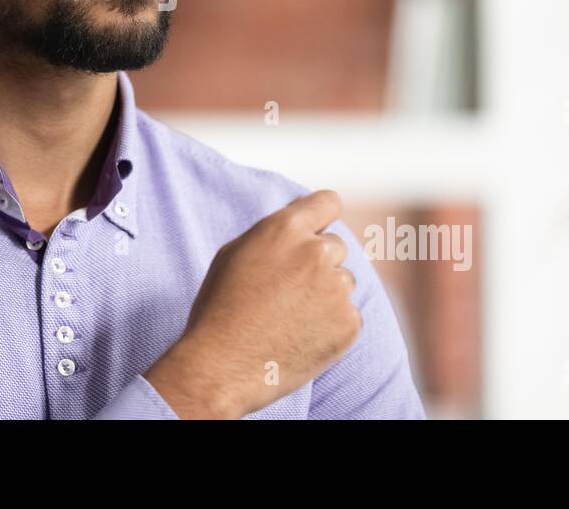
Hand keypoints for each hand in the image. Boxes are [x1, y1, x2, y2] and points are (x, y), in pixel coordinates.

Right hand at [144, 189, 360, 418]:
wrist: (221, 365)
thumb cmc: (219, 310)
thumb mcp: (233, 254)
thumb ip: (272, 235)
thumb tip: (298, 230)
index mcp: (286, 229)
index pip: (327, 202)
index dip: (323, 215)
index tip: (320, 228)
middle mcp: (316, 253)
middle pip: (335, 245)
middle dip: (318, 262)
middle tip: (289, 289)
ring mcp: (336, 289)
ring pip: (343, 281)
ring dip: (326, 294)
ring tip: (292, 317)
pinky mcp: (348, 324)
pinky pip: (349, 315)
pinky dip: (332, 325)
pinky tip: (302, 336)